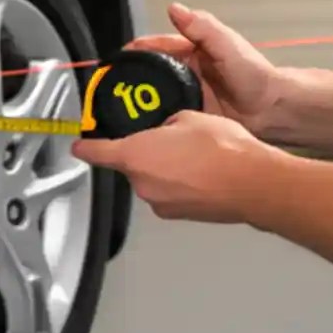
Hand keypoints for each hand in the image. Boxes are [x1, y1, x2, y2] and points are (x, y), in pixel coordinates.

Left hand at [71, 110, 283, 222]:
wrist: (253, 183)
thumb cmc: (221, 148)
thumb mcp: (188, 118)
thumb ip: (165, 123)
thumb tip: (166, 129)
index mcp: (134, 155)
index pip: (96, 153)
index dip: (85, 148)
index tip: (78, 146)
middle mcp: (141, 183)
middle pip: (130, 165)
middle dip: (144, 153)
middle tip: (170, 141)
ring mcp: (159, 202)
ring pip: (152, 180)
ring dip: (164, 170)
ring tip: (193, 158)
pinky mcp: (178, 215)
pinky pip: (169, 194)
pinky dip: (179, 185)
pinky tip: (201, 175)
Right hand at [127, 3, 283, 136]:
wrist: (272, 109)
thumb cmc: (255, 74)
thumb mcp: (227, 45)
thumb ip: (202, 27)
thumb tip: (174, 8)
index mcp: (191, 52)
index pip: (155, 47)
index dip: (135, 50)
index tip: (116, 58)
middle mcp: (184, 72)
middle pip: (149, 72)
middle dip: (128, 76)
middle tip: (108, 84)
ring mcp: (184, 94)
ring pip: (153, 94)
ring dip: (137, 99)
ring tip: (116, 106)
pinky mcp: (188, 114)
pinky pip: (164, 114)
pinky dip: (151, 117)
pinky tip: (137, 123)